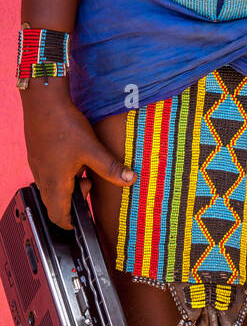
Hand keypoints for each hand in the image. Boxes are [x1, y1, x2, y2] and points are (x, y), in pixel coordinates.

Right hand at [21, 81, 134, 228]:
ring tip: (83, 169)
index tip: (84, 219)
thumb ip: (111, 167)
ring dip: (68, 187)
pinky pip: (48, 175)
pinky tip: (74, 158)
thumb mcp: (93, 149)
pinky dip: (61, 175)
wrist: (43, 102)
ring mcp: (37, 167)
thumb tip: (130, 180)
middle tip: (89, 183)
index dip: (71, 223)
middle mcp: (43, 178)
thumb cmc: (65, 125)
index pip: (58, 216)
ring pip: (51, 189)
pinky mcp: (37, 156)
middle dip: (73, 202)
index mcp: (55, 183)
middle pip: (54, 204)